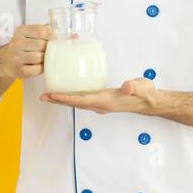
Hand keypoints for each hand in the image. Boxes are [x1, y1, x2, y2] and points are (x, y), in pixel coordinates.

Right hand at [3, 23, 53, 78]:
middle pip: (42, 45)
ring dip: (44, 58)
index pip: (42, 31)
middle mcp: (16, 43)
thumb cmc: (23, 47)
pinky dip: (41, 68)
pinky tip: (38, 65)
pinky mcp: (20, 70)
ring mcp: (17, 57)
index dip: (51, 36)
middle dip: (48, 48)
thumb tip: (73, 36)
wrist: (6, 62)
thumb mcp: (30, 34)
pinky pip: (37, 69)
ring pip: (40, 57)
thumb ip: (47, 31)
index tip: (53, 39)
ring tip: (42, 57)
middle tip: (47, 50)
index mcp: (20, 31)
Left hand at [39, 76, 162, 113]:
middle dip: (58, 100)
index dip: (65, 98)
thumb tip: (127, 87)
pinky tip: (66, 91)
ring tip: (49, 95)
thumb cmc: (145, 93)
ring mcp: (100, 104)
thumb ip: (134, 87)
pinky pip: (82, 99)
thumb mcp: (141, 87)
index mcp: (106, 101)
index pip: (81, 100)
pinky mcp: (101, 101)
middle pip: (74, 103)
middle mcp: (100, 105)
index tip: (51, 96)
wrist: (150, 102)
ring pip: (77, 103)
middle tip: (42, 96)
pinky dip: (72, 96)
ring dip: (62, 100)